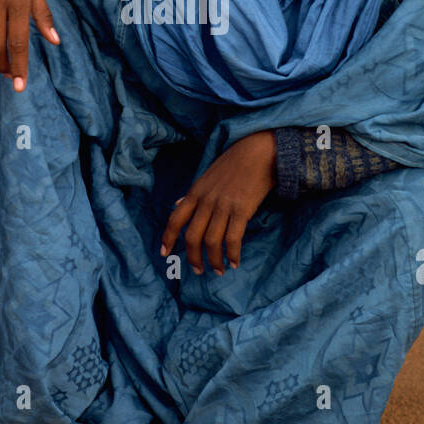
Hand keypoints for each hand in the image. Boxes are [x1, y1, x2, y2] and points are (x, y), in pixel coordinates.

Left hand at [159, 131, 276, 275]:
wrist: (259, 152)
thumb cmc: (234, 164)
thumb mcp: (207, 176)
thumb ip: (193, 194)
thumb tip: (177, 204)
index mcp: (196, 192)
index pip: (175, 219)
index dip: (168, 238)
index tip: (165, 254)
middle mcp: (206, 201)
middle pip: (192, 236)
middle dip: (193, 257)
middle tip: (197, 271)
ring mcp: (223, 206)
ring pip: (211, 241)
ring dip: (214, 260)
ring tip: (218, 271)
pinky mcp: (242, 210)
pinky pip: (232, 239)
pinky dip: (232, 254)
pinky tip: (234, 262)